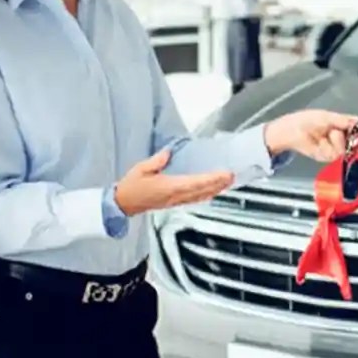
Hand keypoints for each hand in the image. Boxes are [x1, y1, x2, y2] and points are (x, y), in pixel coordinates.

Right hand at [114, 149, 234, 215]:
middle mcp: (175, 196)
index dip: (212, 179)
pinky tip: (212, 192)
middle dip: (219, 184)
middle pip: (202, 191)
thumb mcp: (141, 169)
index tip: (224, 174)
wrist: (124, 203)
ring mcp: (176, 202)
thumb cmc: (131, 186)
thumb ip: (156, 161)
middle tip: (233, 176)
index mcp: (169, 187)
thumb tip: (168, 153)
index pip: (195, 183)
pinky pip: (194, 200)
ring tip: (227, 183)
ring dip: (215, 190)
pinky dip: (206, 195)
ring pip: (200, 197)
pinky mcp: (174, 203)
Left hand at [263, 110, 357, 161]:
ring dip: (334, 138)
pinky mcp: (328, 156)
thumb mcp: (326, 116)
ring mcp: (336, 148)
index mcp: (343, 125)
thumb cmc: (306, 120)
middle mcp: (342, 137)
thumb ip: (343, 120)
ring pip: (345, 147)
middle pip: (356, 140)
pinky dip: (326, 146)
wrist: (291, 131)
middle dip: (347, 134)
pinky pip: (334, 153)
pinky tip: (319, 142)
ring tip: (323, 133)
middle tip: (334, 128)